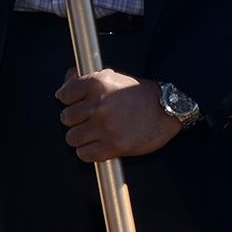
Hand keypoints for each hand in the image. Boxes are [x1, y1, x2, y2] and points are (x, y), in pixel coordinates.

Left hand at [58, 69, 181, 161]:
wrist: (167, 110)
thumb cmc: (140, 94)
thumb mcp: (113, 77)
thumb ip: (87, 78)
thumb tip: (67, 80)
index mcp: (97, 83)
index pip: (64, 95)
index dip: (68, 101)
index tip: (76, 104)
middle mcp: (98, 105)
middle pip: (66, 118)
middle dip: (75, 120)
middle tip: (87, 121)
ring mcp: (105, 127)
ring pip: (72, 138)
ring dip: (80, 138)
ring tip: (91, 134)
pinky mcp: (113, 146)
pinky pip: (84, 154)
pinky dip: (88, 152)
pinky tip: (97, 146)